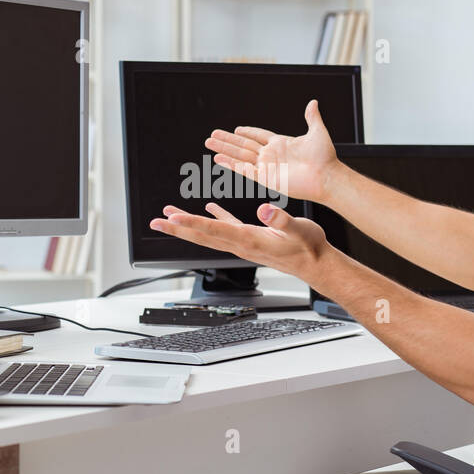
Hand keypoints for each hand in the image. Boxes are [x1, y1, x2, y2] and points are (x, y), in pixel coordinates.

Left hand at [149, 201, 333, 283]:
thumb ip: (282, 219)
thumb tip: (264, 209)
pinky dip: (214, 219)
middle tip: (155, 222)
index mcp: (249, 240)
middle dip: (177, 228)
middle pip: (202, 236)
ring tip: (171, 215)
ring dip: (189, 224)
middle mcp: (241, 244)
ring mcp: (244, 243)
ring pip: (209, 233)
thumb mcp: (299, 230)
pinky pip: (227, 228)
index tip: (171, 219)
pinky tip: (209, 209)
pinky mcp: (252, 238)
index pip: (213, 231)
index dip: (190, 224)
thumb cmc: (310, 248)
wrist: (318, 264)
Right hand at [204, 99, 340, 204]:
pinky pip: (245, 170)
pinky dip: (231, 164)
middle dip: (227, 140)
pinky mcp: (266, 178)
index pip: (259, 136)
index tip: (236, 128)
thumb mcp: (317, 132)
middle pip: (244, 145)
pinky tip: (219, 159)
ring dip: (224, 150)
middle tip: (212, 135)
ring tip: (209, 143)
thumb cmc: (325, 157)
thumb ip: (312, 118)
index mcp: (281, 143)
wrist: (327, 177)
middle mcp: (271, 155)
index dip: (247, 132)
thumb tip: (313, 103)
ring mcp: (267, 167)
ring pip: (240, 156)